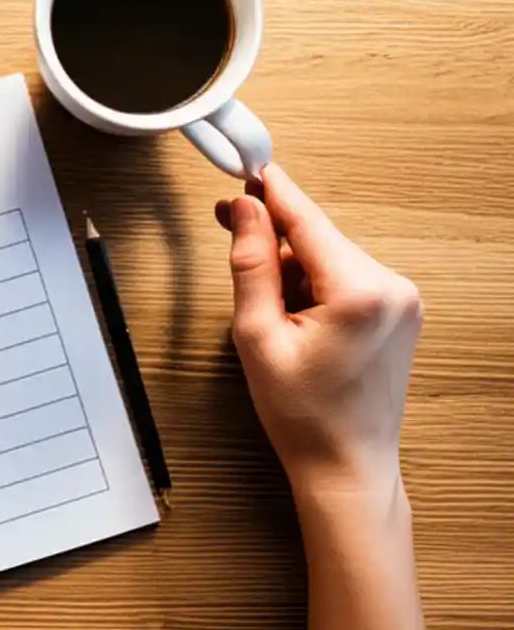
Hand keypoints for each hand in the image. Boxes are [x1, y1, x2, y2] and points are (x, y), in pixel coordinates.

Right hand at [216, 165, 422, 498]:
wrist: (346, 466)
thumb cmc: (303, 415)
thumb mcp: (256, 336)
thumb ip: (250, 264)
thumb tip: (244, 210)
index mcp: (360, 291)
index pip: (308, 220)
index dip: (271, 190)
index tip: (245, 165)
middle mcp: (393, 287)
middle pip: (318, 238)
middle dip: (274, 240)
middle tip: (227, 235)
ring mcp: (403, 300)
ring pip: (330, 258)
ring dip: (293, 270)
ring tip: (267, 313)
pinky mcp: (401, 312)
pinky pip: (347, 278)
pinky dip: (315, 286)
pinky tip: (293, 318)